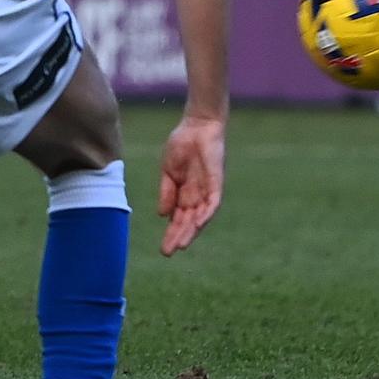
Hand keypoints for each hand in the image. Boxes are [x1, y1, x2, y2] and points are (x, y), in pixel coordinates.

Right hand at [157, 114, 224, 255]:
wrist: (196, 126)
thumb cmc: (182, 145)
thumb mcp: (168, 171)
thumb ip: (167, 192)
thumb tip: (162, 215)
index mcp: (184, 194)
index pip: (178, 219)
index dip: (171, 233)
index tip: (163, 249)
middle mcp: (197, 196)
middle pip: (188, 222)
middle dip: (178, 237)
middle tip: (167, 253)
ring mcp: (207, 190)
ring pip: (201, 217)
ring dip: (191, 231)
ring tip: (181, 245)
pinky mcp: (216, 182)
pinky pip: (213, 202)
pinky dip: (206, 214)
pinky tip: (197, 224)